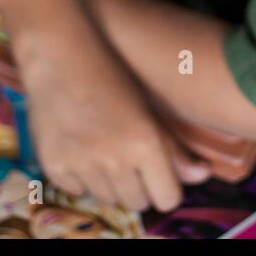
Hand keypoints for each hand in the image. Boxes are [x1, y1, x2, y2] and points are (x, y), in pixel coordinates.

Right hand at [24, 33, 208, 213]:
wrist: (57, 52)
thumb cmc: (111, 71)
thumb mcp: (148, 105)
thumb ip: (173, 147)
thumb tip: (202, 175)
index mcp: (145, 142)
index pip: (167, 199)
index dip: (166, 188)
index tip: (159, 175)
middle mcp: (114, 159)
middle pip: (137, 202)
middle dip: (139, 187)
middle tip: (130, 160)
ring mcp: (81, 164)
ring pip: (107, 199)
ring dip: (110, 184)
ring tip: (104, 151)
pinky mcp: (53, 165)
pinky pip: (76, 191)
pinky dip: (80, 178)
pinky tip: (81, 150)